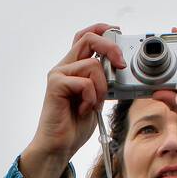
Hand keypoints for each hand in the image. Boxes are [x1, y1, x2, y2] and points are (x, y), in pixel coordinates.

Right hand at [21, 22, 127, 177]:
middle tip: (120, 65)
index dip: (103, 30)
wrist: (58, 147)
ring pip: (92, 65)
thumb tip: (119, 67)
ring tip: (93, 104)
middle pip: (88, 38)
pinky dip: (90, 98)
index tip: (118, 34)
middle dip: (111, 47)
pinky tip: (83, 110)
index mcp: (73, 68)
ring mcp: (58, 75)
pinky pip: (85, 82)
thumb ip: (103, 81)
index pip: (85, 37)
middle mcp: (64, 67)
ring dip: (101, 87)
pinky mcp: (56, 85)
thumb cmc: (74, 126)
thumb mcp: (96, 98)